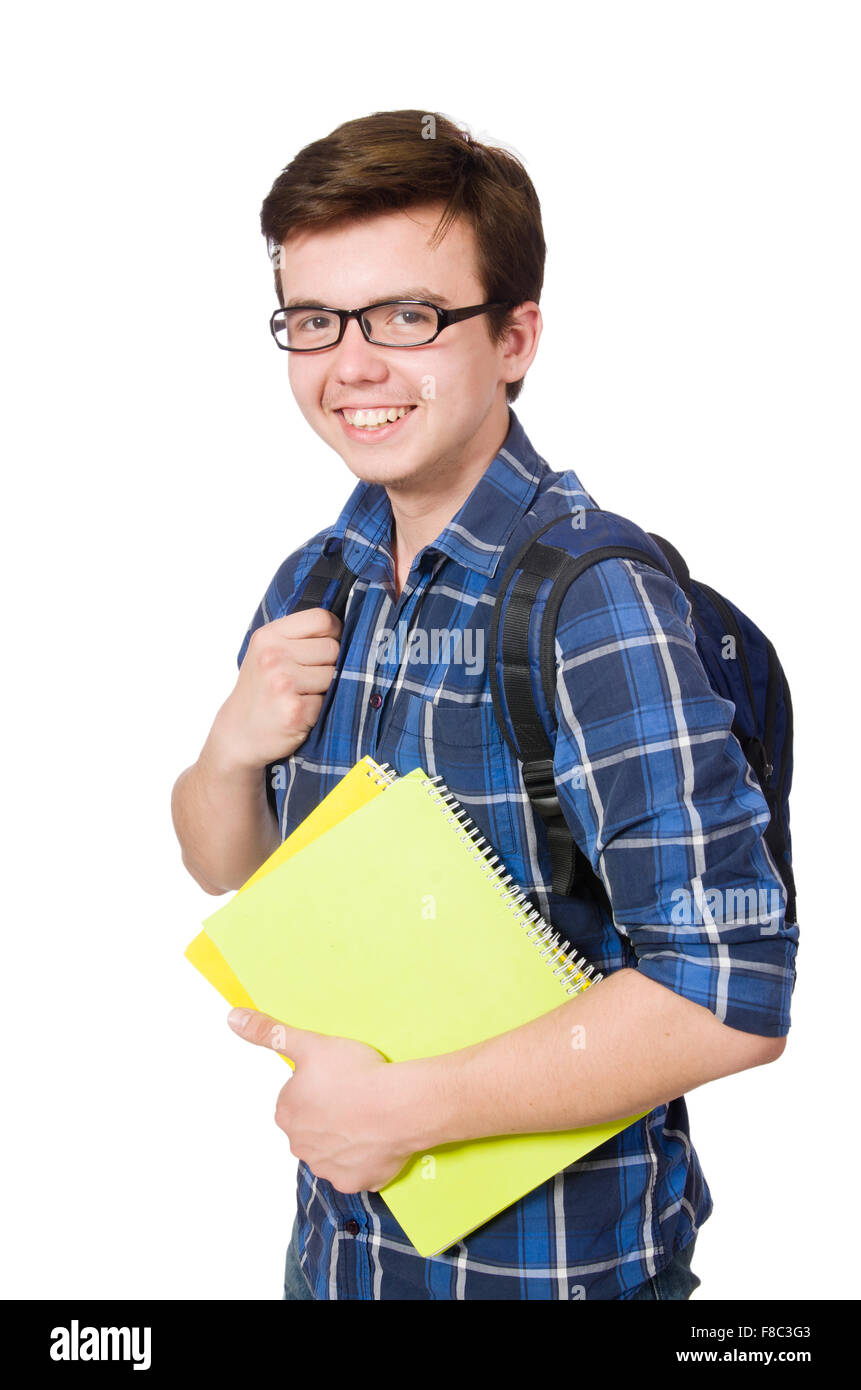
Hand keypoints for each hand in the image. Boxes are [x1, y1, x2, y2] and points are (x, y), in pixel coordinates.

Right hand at [209, 607, 341, 773]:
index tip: (326, 647)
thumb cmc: (259, 692)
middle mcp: (273, 656)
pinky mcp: (295, 709)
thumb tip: (346, 627)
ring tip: (302, 696)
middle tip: (308, 679)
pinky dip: (320, 709)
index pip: (322, 618)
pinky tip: (300, 713)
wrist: (238, 734)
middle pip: (333, 648)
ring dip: (326, 688)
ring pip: (334, 675)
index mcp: (267, 636)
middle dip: (329, 664)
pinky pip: (329, 701)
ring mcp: (283, 683)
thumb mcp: (266, 653)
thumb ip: (297, 637)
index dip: (333, 632)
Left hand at [227, 1007, 416, 1193]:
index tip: (337, 1079)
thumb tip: (233, 1019)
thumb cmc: (354, 1074)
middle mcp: (300, 1145)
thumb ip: (269, 1033)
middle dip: (328, 1114)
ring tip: (369, 1115)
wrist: (397, 1107)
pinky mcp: (354, 1182)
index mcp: (287, 1113)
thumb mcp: (309, 1044)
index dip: (318, 1086)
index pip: (296, 1099)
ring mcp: (327, 1168)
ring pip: (332, 1150)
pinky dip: (365, 1158)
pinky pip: (356, 1170)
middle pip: (312, 1126)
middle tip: (354, 1096)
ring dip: (345, 1137)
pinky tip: (377, 1139)